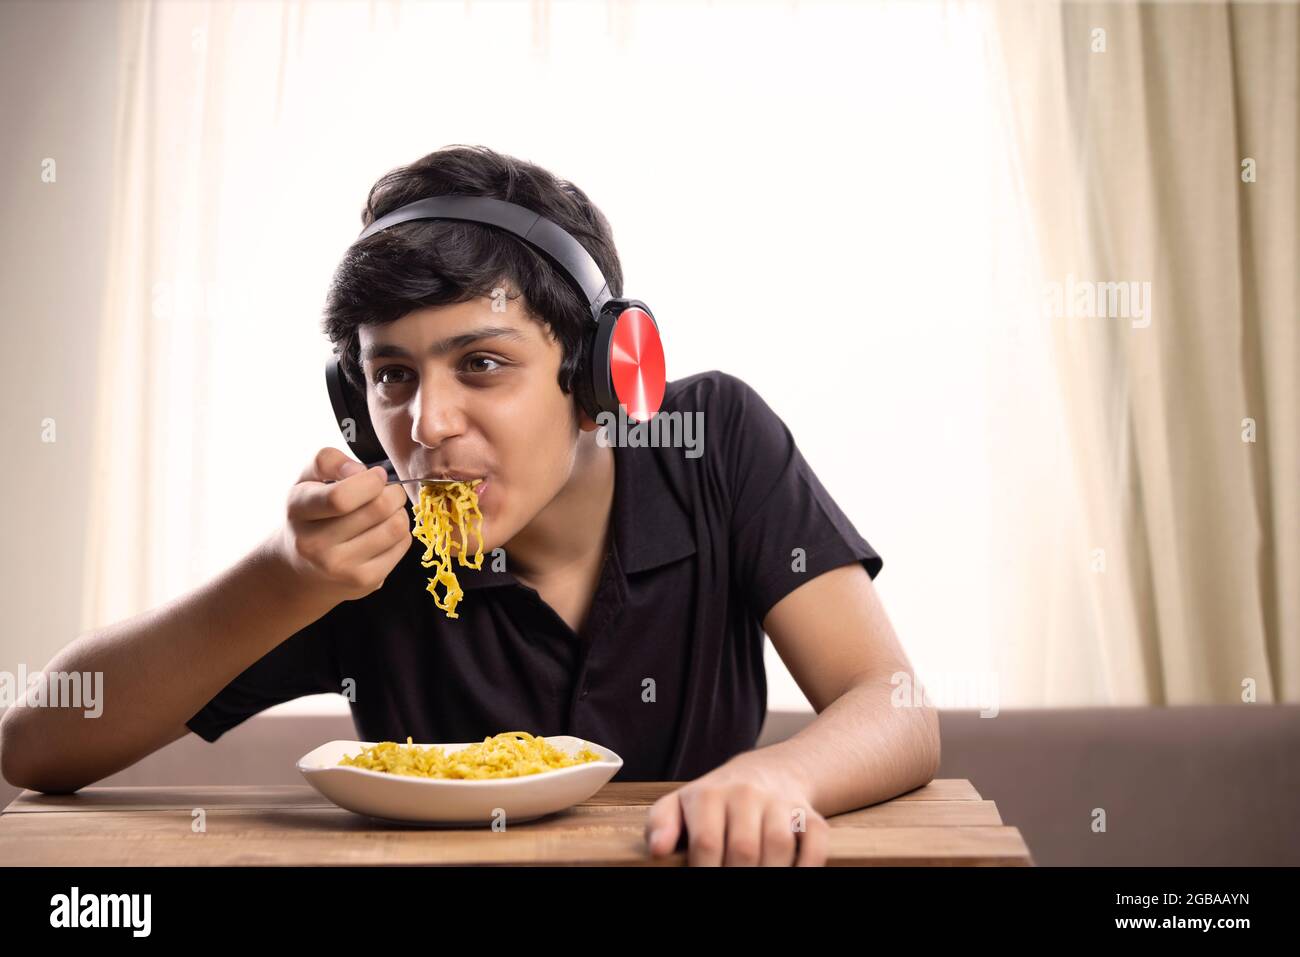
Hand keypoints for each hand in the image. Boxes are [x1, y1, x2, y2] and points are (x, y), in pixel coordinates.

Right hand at [272, 447, 411, 601]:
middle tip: (388, 491)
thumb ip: (328, 461)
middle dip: (393, 492)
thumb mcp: (306, 480)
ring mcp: (340, 568)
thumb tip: (361, 471)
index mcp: (299, 511)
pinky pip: (402, 545)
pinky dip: (401, 532)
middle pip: (378, 509)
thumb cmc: (309, 514)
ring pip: (396, 527)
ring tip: (387, 510)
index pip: (340, 498)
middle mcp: (315, 545)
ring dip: (399, 511)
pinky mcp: (364, 581)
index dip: (370, 481)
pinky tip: (384, 531)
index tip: (376, 475)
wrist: (299, 569)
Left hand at [644, 756, 829, 865]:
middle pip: (743, 849)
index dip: (705, 871)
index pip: (707, 842)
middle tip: (730, 885)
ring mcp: (780, 802)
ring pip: (778, 846)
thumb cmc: (714, 800)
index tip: (704, 881)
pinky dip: (808, 865)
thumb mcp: (680, 804)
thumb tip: (658, 851)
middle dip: (735, 876)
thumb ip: (661, 824)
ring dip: (770, 873)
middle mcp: (746, 794)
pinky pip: (815, 842)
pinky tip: (795, 874)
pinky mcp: (809, 814)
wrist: (766, 773)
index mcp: (709, 794)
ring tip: (757, 880)